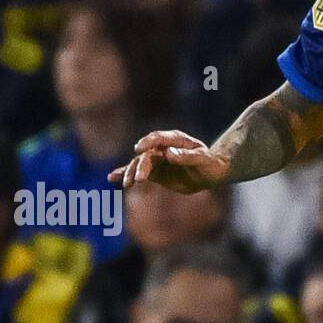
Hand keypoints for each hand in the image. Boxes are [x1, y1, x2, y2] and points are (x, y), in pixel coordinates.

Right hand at [109, 130, 229, 192]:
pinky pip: (137, 171)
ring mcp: (156, 159)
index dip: (147, 142)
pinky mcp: (154, 171)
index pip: (157, 138)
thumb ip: (187, 156)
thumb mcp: (202, 159)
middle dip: (139, 166)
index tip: (138, 150)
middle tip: (138, 180)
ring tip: (126, 184)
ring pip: (139, 163)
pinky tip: (112, 178)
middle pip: (146, 154)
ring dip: (130, 172)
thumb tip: (169, 154)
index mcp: (174, 140)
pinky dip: (125, 174)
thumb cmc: (209, 163)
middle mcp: (162, 147)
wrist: (210, 172)